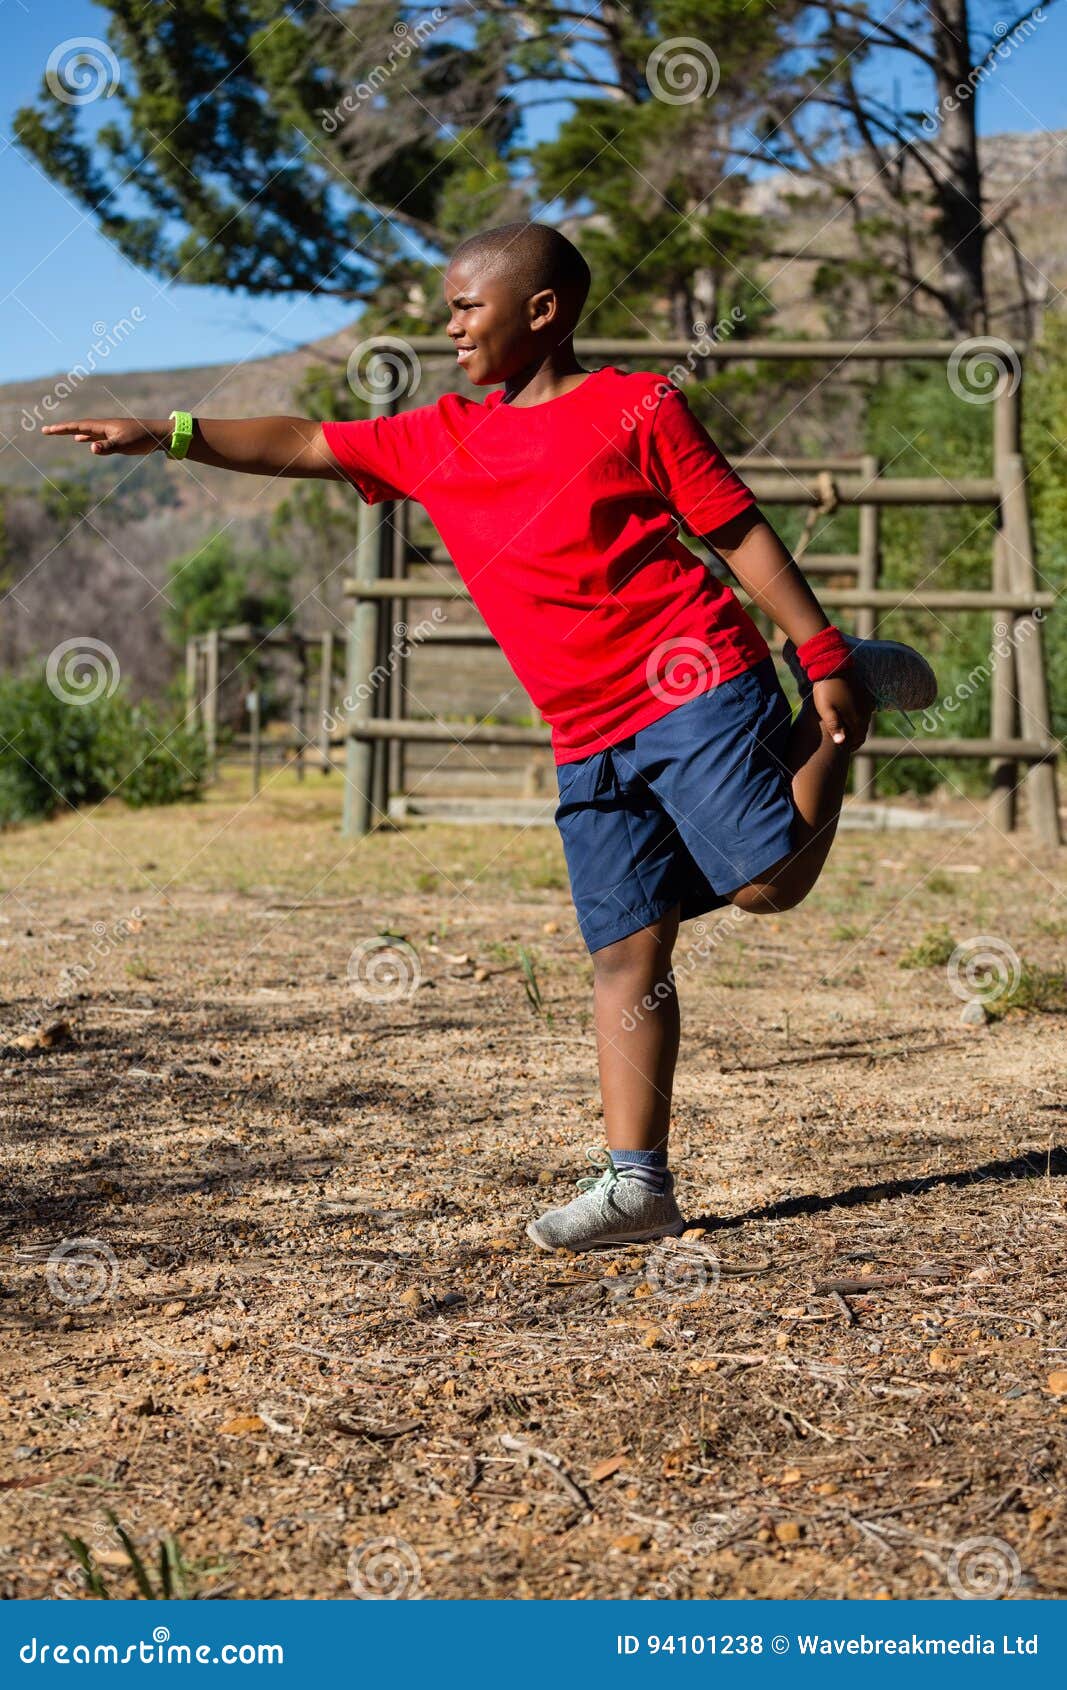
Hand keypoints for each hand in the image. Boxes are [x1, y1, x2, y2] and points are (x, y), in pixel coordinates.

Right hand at [40, 418, 166, 455]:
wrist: (159, 434)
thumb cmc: (143, 439)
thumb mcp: (124, 445)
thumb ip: (107, 447)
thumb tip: (90, 448)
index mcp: (103, 426)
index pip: (78, 426)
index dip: (62, 428)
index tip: (47, 430)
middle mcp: (104, 426)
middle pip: (78, 426)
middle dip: (62, 429)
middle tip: (46, 431)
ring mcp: (109, 430)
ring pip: (86, 431)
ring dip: (72, 432)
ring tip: (60, 433)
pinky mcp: (116, 436)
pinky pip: (95, 436)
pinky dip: (86, 437)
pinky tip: (83, 441)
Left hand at [812, 671, 873, 749]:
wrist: (833, 666)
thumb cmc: (826, 690)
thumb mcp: (826, 709)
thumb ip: (834, 726)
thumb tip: (841, 742)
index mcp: (857, 718)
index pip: (858, 739)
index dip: (851, 746)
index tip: (842, 749)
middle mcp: (865, 711)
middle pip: (862, 731)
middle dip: (854, 738)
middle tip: (843, 742)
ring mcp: (867, 702)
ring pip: (864, 720)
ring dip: (857, 726)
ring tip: (845, 730)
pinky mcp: (866, 694)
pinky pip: (865, 710)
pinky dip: (859, 715)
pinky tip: (849, 715)